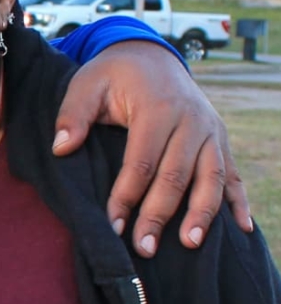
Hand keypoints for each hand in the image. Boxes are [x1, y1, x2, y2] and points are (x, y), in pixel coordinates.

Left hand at [52, 41, 251, 255]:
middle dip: (159, 214)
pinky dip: (239, 200)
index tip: (113, 226)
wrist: (151, 56)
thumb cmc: (114, 74)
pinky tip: (242, 228)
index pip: (142, 161)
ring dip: (202, 212)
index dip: (127, 196)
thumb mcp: (87, 83)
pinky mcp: (221, 139)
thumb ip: (73, 113)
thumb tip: (61, 148)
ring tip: (191, 244)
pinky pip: (233, 173)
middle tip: (144, 248)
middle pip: (177, 175)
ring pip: (212, 177)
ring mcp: (211, 130)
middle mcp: (192, 120)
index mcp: (158, 107)